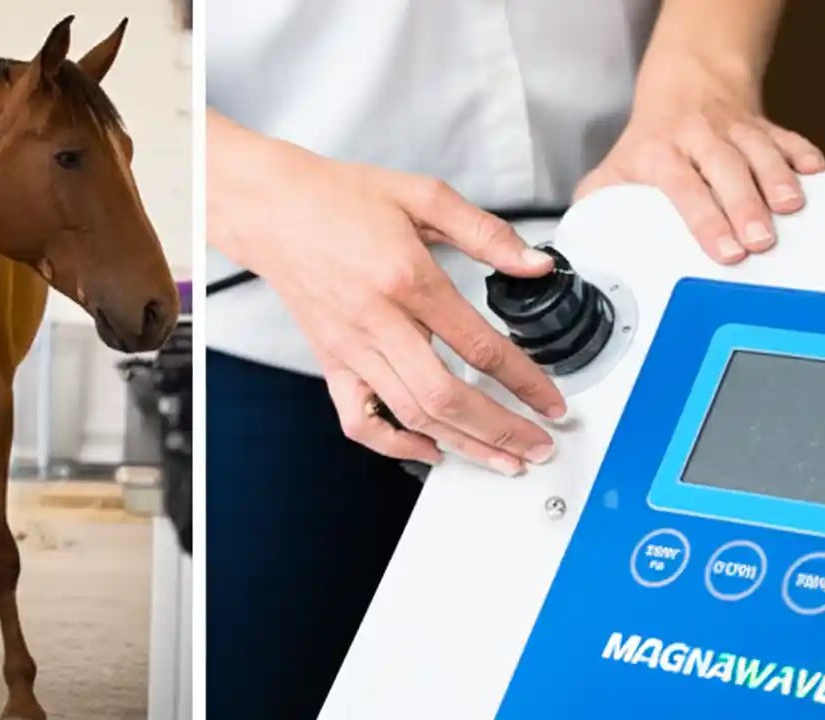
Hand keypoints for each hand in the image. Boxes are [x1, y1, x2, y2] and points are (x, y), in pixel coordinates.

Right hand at [210, 118, 566, 474]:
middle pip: (447, 397)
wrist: (273, 210)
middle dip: (501, 430)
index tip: (550, 402)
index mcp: (407, 280)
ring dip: (463, 445)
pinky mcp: (332, 362)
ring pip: (412, 416)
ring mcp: (352, 349)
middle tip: (537, 446)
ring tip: (502, 458)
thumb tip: (535, 265)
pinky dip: (396, 445)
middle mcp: (378, 323)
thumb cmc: (340, 200)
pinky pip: (360, 420)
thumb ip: (485, 233)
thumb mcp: (422, 196)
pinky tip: (429, 450)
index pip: (479, 346)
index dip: (524, 381)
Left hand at [576, 64, 824, 263]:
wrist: (685, 85)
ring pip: (759, 153)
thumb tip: (583, 243)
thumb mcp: (616, 167)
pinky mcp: (763, 125)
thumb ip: (599, 203)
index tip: (723, 250)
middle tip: (758, 241)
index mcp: (660, 153)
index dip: (704, 219)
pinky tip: (813, 173)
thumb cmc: (651, 139)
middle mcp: (698, 138)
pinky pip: (786, 137)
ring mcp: (734, 130)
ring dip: (776, 181)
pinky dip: (801, 153)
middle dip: (744, 206)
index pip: (682, 187)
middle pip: (725, 171)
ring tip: (789, 210)